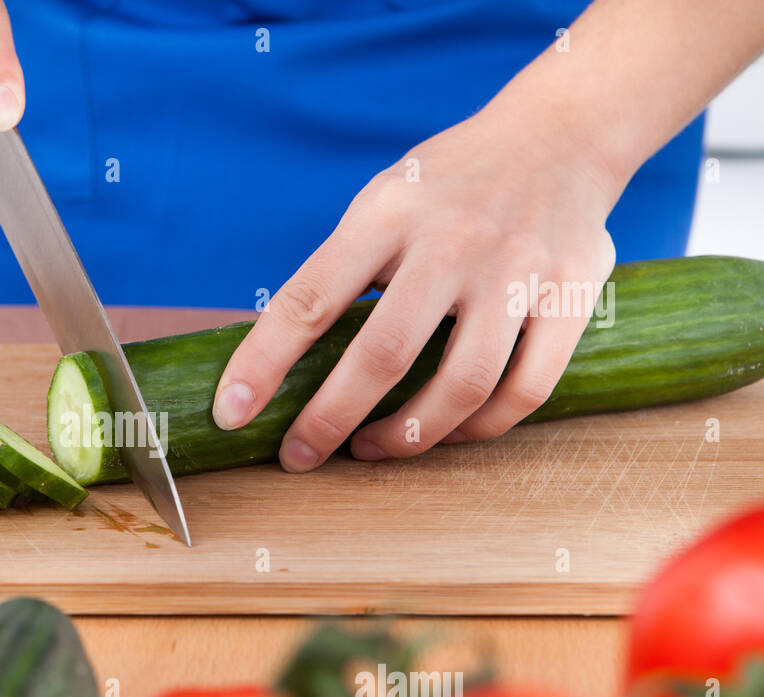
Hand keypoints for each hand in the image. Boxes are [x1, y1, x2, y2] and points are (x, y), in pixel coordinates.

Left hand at [212, 108, 618, 469]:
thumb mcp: (381, 202)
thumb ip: (340, 272)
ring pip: (461, 386)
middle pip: (384, 354)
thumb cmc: (446, 187)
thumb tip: (276, 364)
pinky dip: (479, 428)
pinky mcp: (571, 297)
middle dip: (329, 420)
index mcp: (387, 213)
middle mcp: (452, 240)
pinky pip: (525, 390)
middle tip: (299, 456)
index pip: (309, 299)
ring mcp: (518, 269)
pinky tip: (447, 433)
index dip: (263, 364)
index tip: (231, 413)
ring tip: (371, 448)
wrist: (560, 135)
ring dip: (406, 437)